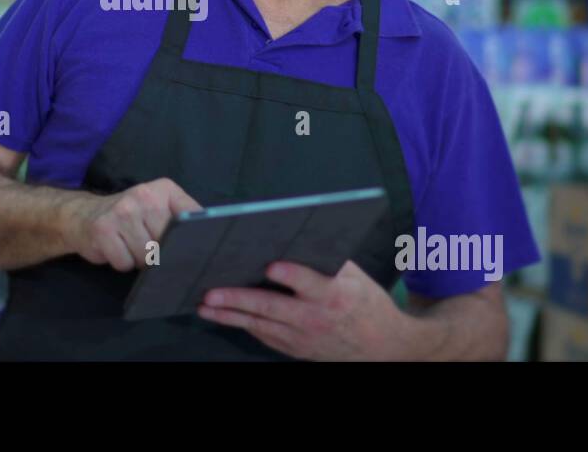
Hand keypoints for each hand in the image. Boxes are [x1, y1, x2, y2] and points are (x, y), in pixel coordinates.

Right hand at [64, 178, 201, 271]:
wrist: (82, 215)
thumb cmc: (129, 217)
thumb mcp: (158, 209)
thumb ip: (181, 221)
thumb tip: (206, 246)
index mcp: (164, 189)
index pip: (192, 216)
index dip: (195, 238)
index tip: (196, 251)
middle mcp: (144, 195)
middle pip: (168, 243)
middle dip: (161, 254)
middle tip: (148, 245)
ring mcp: (123, 211)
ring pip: (146, 256)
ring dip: (138, 260)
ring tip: (129, 245)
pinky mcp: (104, 229)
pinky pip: (124, 262)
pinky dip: (121, 262)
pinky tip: (115, 248)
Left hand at [197, 259, 414, 360]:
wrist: (383, 347)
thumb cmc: (366, 303)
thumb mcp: (355, 276)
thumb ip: (326, 260)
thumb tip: (293, 237)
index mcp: (334, 294)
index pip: (308, 283)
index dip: (289, 275)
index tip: (269, 265)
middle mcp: (316, 319)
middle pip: (272, 308)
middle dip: (239, 300)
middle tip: (211, 292)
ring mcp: (304, 339)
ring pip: (260, 326)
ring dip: (230, 317)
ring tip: (205, 306)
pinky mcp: (296, 350)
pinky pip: (265, 337)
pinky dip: (244, 326)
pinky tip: (224, 316)